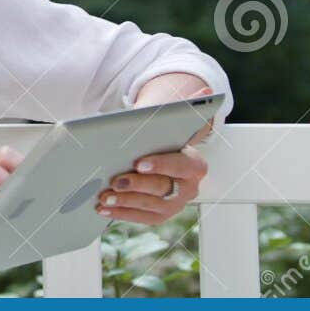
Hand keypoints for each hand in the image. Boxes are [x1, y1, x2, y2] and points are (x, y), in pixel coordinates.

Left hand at [97, 77, 214, 224]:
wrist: (158, 156)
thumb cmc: (161, 139)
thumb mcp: (170, 122)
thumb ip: (186, 108)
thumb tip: (207, 92)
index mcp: (195, 165)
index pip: (181, 165)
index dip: (161, 165)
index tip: (139, 163)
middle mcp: (188, 188)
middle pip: (162, 188)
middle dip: (137, 185)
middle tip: (115, 181)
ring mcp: (174, 205)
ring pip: (150, 206)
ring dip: (125, 202)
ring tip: (104, 196)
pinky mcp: (159, 216)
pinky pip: (140, 218)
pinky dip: (120, 214)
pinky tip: (102, 208)